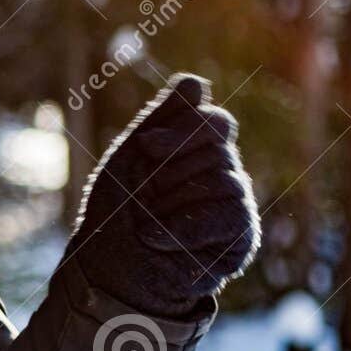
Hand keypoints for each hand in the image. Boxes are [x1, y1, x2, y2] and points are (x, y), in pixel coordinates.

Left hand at [62, 73, 260, 317]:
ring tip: (148, 223)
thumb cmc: (117, 212)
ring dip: (171, 202)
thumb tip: (194, 82)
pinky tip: (154, 238)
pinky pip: (226, 216)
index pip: (215, 121)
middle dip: (169, 172)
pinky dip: (181, 227)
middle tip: (145, 198)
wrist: (110, 267)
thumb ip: (161, 119)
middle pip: (219, 148)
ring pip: (223, 179)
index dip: (182, 130)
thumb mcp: (131, 157)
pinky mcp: (240, 239)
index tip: (146, 148)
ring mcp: (236, 205)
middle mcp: (224, 173)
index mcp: (199, 151)